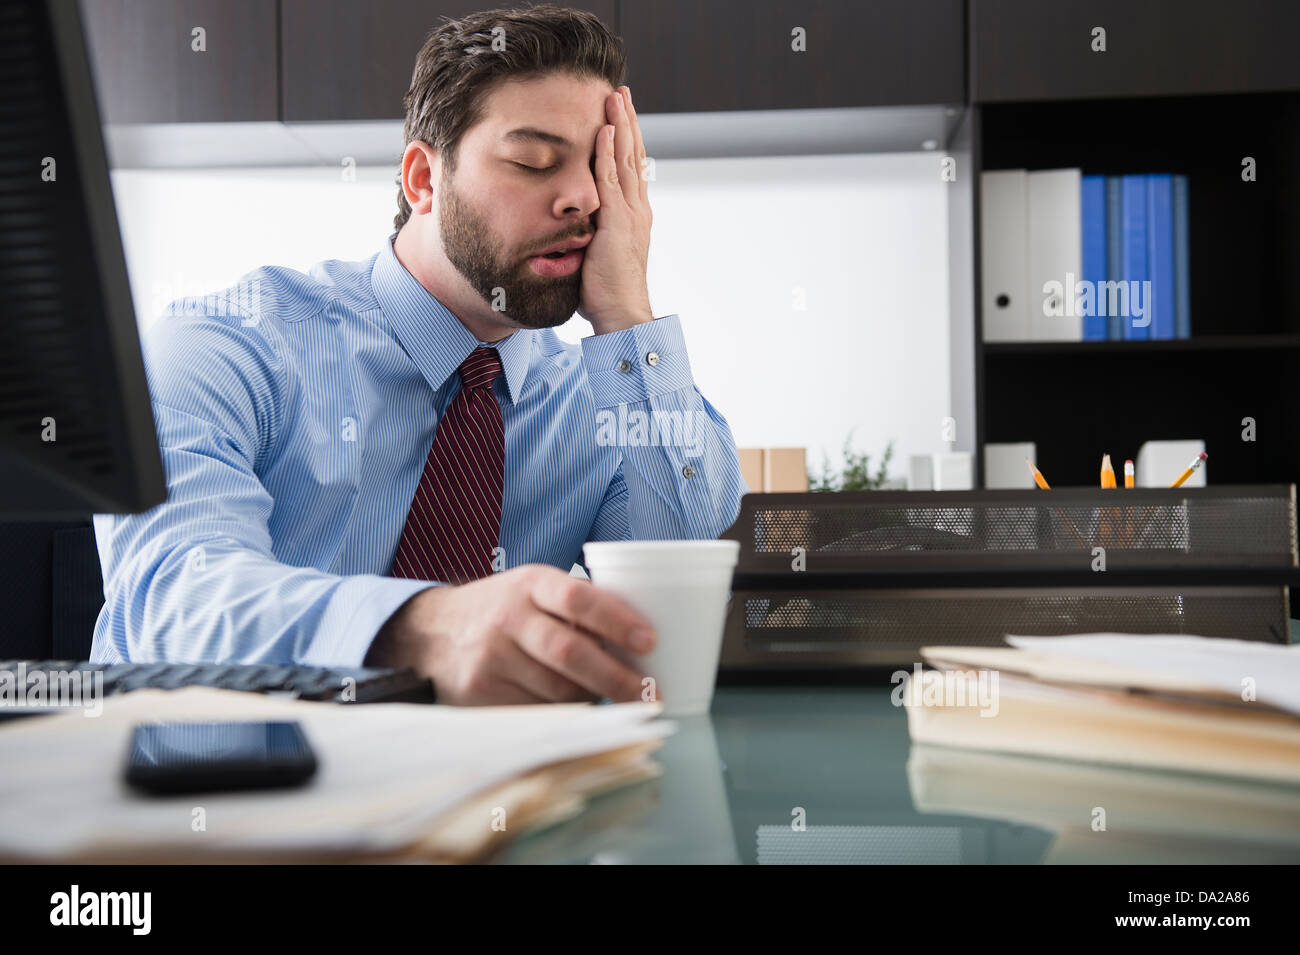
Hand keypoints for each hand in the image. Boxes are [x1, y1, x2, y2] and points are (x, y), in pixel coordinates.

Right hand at [366, 564, 658, 705]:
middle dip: (616, 677)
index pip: (578, 599)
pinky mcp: (480, 691)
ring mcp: (491, 657)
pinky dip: (563, 712)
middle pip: (569, 652)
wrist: (434, 632)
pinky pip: (536, 710)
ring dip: (593, 697)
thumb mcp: (534, 589)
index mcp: (530, 584)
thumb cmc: (504, 610)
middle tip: (650, 693)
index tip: (649, 641)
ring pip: (557, 689)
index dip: (617, 621)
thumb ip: (577, 606)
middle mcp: (508, 618)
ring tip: (615, 697)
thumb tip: (639, 638)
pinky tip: (574, 705)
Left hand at [577, 86, 653, 334]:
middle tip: (621, 94)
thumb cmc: (604, 295)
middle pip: (633, 156)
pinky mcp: (618, 221)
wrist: (621, 314)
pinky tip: (604, 130)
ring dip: (620, 126)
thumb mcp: (593, 258)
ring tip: (616, 97)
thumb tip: (567, 235)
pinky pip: (612, 179)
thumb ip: (585, 239)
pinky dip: (609, 152)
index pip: (630, 171)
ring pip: (627, 160)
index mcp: (633, 218)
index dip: (626, 142)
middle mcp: (637, 210)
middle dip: (627, 123)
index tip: (619, 118)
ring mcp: (630, 214)